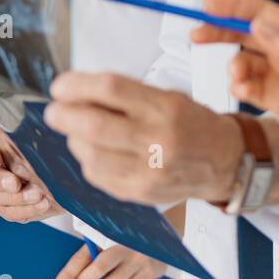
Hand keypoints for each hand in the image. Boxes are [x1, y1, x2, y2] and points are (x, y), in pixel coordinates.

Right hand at [0, 128, 61, 222]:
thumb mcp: (46, 139)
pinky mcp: (8, 206)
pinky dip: (26, 210)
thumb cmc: (56, 149)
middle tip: (14, 183)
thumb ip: (34, 134)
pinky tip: (43, 204)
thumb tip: (44, 123)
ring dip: (16, 198)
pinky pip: (8, 212)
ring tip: (39, 194)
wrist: (71, 175)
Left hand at [43, 73, 239, 205]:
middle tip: (55, 111)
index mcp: (166, 108)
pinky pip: (98, 177)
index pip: (111, 89)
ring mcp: (148, 171)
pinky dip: (88, 161)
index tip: (61, 86)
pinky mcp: (139, 193)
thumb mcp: (169, 97)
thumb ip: (128, 95)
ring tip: (78, 133)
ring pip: (90, 155)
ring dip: (75, 140)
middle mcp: (158, 140)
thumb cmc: (194, 125)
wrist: (223, 162)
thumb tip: (79, 92)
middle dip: (64, 116)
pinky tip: (96, 152)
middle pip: (94, 125)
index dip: (77, 85)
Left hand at [50, 243, 165, 278]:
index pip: (85, 255)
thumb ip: (89, 253)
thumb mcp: (106, 237)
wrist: (160, 235)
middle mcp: (127, 245)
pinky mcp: (150, 273)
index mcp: (111, 232)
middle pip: (99, 270)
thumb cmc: (125, 238)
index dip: (69, 273)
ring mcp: (140, 259)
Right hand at [191, 0, 278, 164]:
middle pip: (245, 34)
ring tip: (237, 76)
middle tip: (197, 34)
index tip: (208, 5)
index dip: (233, 7)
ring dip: (233, 67)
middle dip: (220, 32)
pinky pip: (248, 88)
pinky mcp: (275, 99)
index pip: (261, 12)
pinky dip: (240, 87)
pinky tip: (243, 90)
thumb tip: (257, 24)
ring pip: (243, 63)